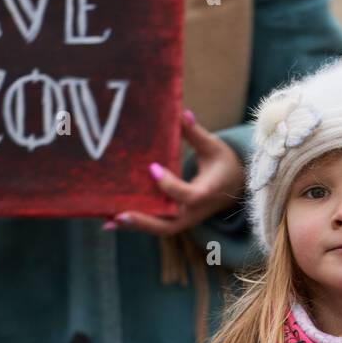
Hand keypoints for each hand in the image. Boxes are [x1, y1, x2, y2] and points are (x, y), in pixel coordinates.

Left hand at [109, 109, 243, 235]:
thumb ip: (196, 134)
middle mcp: (194, 212)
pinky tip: (109, 221)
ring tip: (107, 220)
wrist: (234, 189)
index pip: (187, 195)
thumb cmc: (223, 165)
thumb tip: (182, 113)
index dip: (169, 184)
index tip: (152, 168)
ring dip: (134, 226)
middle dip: (144, 220)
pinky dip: (135, 224)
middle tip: (120, 214)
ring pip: (159, 229)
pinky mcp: (177, 220)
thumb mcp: (213, 148)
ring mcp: (185, 219)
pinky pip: (156, 225)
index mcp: (207, 193)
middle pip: (168, 224)